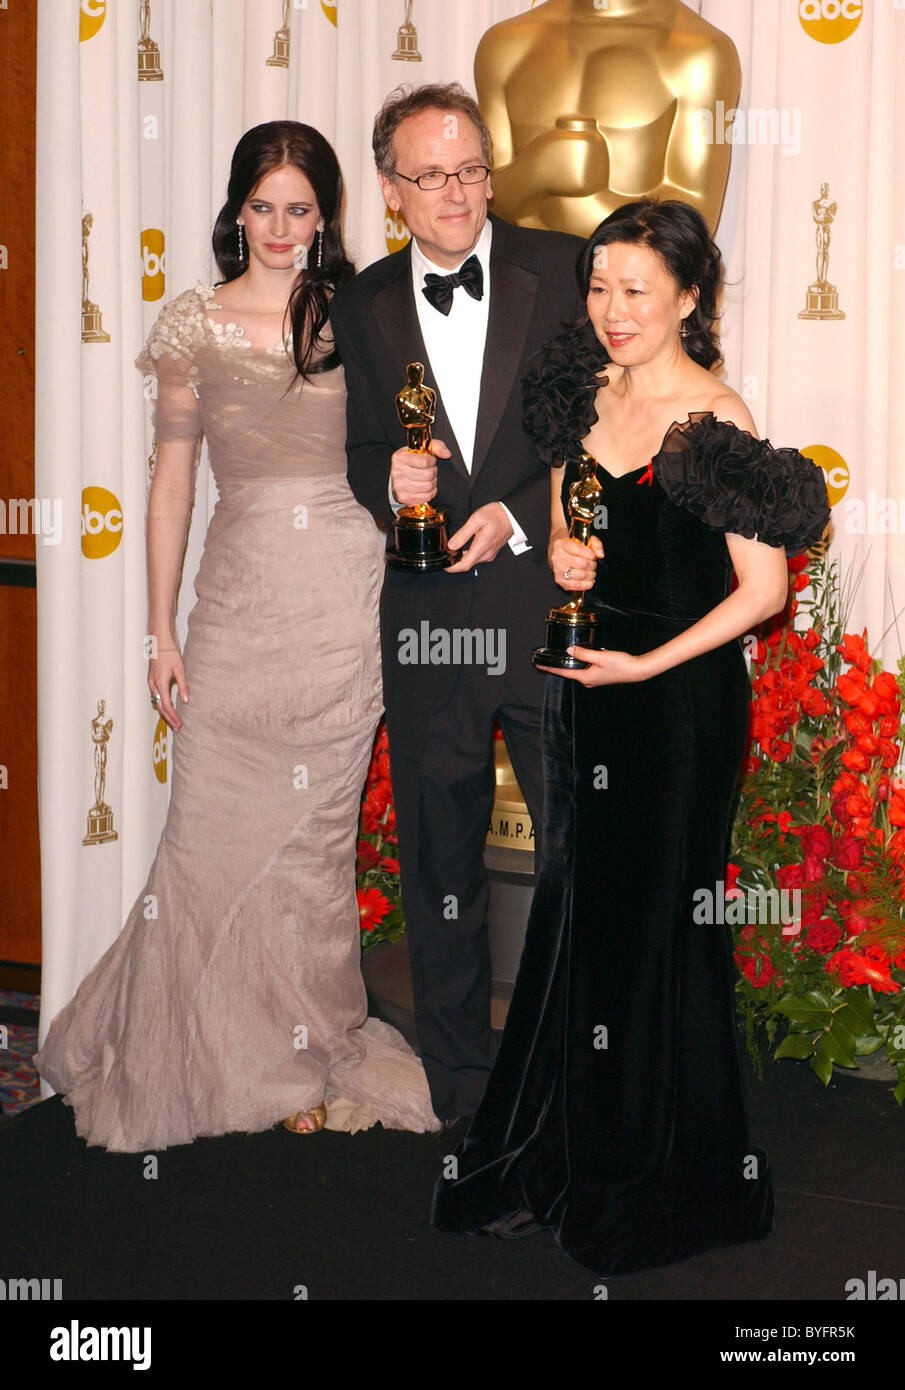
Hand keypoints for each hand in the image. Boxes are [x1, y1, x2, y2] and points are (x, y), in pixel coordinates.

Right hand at [149, 644, 188, 731]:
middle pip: (160, 707)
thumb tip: (186, 701)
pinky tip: (168, 708)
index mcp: (160, 683)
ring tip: (174, 721)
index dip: (173, 716)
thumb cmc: (170, 654)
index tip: (179, 724)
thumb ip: (183, 686)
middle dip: (169, 718)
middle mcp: (153, 685)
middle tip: (177, 728)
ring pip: (157, 703)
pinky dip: (162, 705)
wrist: (159, 642)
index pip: (167, 705)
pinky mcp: (151, 680)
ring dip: (165, 713)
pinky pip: (156, 697)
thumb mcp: (180, 669)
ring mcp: (151, 683)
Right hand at [390, 438, 450, 507]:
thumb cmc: (412, 461)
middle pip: (428, 475)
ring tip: (427, 478)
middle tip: (428, 470)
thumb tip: (446, 454)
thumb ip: (437, 447)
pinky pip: (426, 497)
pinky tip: (426, 487)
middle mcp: (397, 472)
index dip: (431, 461)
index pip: (425, 461)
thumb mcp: (423, 449)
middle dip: (433, 472)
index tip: (429, 460)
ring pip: (428, 486)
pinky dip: (430, 492)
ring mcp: (400, 486)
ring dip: (432, 482)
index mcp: (400, 457)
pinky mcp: (404, 497)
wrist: (400, 474)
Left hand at [444, 503, 513, 571]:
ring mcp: (490, 554)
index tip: (444, 565)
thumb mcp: (476, 520)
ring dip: (461, 559)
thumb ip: (463, 534)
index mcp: (482, 546)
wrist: (511, 515)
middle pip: (467, 565)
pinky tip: (463, 548)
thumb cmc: (497, 515)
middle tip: (446, 555)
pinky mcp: (491, 552)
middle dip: (454, 563)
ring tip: (452, 551)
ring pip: (472, 562)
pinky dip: (468, 556)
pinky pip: (477, 558)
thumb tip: (451, 545)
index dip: (452, 567)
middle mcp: (486, 554)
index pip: (464, 565)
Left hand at [535, 646, 649, 686]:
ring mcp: (594, 679)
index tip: (538, 665)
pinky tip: (579, 657)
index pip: (563, 672)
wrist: (637, 670)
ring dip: (568, 664)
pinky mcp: (600, 676)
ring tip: (558, 658)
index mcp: (585, 677)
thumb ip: (584, 653)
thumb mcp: (600, 657)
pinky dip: (579, 663)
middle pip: (568, 672)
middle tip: (545, 660)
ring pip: (577, 670)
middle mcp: (588, 681)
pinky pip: (585, 669)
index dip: (549, 668)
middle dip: (557, 666)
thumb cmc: (621, 664)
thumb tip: (570, 650)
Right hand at [549, 532, 603, 590]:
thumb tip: (600, 554)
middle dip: (592, 565)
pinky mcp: (560, 581)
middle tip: (593, 563)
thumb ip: (596, 544)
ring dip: (591, 575)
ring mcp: (558, 570)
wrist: (558, 552)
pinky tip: (589, 580)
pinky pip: (577, 586)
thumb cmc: (572, 546)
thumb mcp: (584, 539)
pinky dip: (587, 584)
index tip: (593, 556)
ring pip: (581, 576)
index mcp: (561, 544)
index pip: (580, 550)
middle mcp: (557, 557)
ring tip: (591, 571)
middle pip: (582, 564)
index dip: (591, 554)